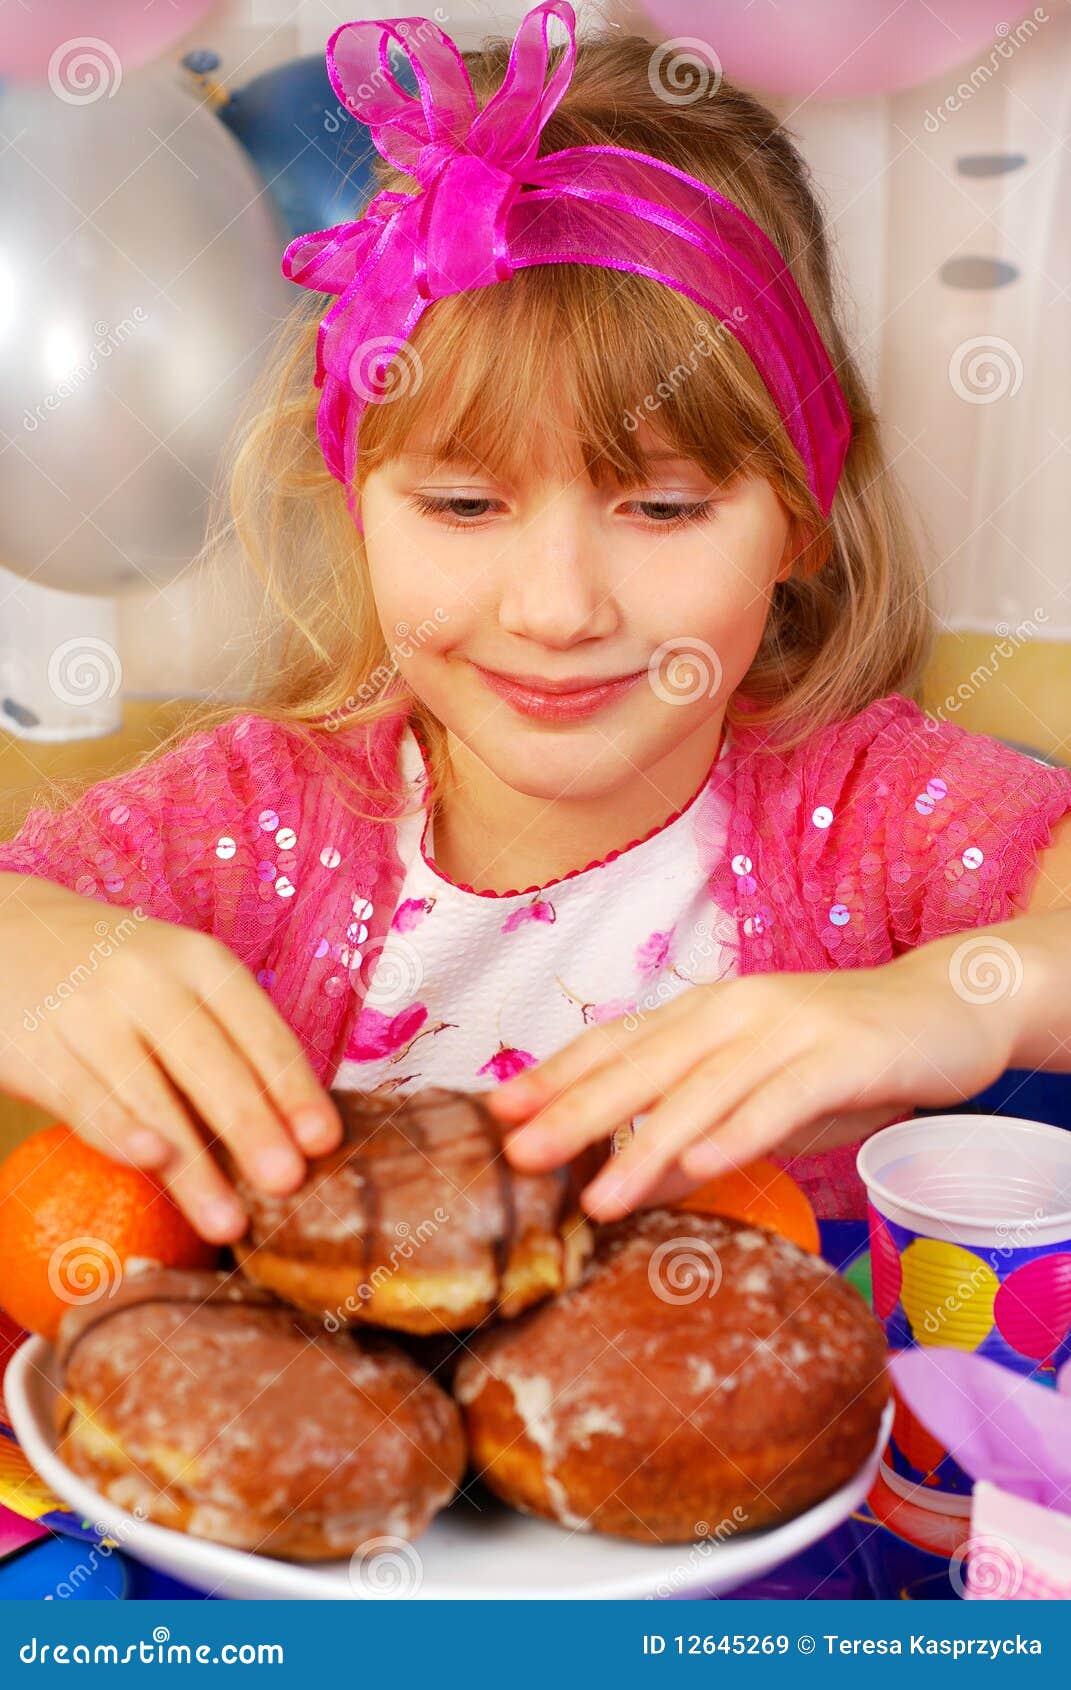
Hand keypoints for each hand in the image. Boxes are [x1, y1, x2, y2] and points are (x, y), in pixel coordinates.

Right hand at [0, 874, 341, 1241]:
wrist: (13, 934)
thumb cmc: (121, 977)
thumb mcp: (180, 982)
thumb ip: (227, 1040)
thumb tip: (293, 1131)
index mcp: (201, 961)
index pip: (258, 1030)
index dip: (292, 1087)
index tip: (324, 1140)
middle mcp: (149, 979)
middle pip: (210, 1063)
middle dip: (252, 1127)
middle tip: (286, 1184)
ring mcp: (90, 1012)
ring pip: (151, 1096)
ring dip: (193, 1165)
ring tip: (228, 1221)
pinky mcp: (39, 1047)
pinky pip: (87, 1099)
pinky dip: (120, 1132)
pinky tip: (151, 1161)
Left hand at [487, 938, 1021, 1220]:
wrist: (947, 1008)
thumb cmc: (843, 1059)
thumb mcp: (759, 1098)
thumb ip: (695, 1133)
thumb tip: (622, 1185)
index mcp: (706, 1012)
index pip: (617, 1042)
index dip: (557, 1076)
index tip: (497, 1112)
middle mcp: (735, 1010)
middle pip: (642, 1066)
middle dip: (574, 1113)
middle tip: (515, 1156)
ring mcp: (788, 1028)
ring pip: (702, 1089)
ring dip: (645, 1144)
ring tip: (595, 1197)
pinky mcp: (842, 1054)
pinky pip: (780, 1098)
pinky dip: (737, 1132)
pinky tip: (699, 1166)